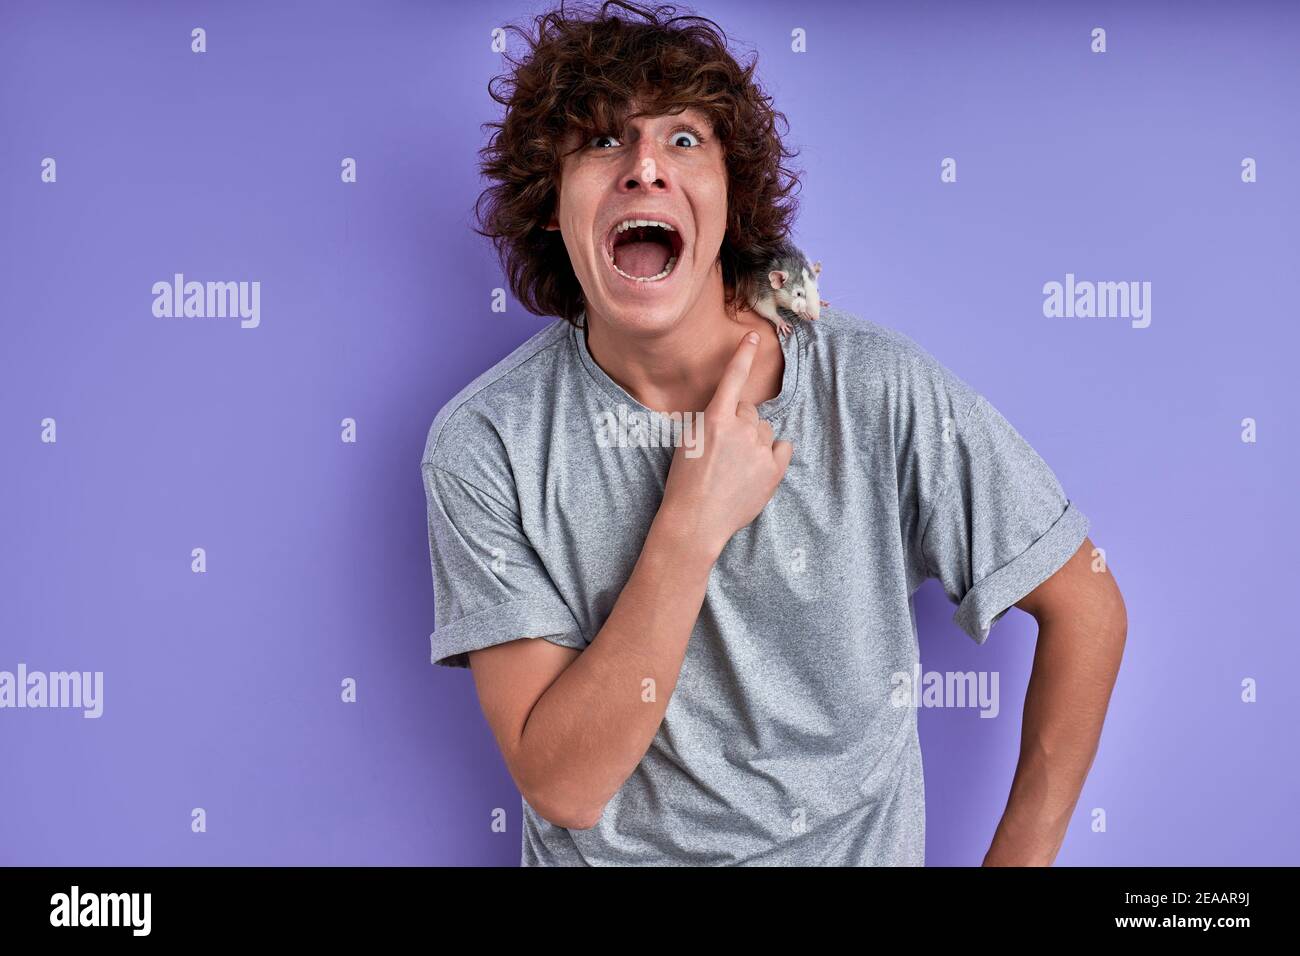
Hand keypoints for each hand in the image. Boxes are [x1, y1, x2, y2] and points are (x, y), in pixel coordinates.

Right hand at [658, 331, 793, 558]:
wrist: (696, 521)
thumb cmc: (685, 483)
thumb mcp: (687, 442)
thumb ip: (710, 422)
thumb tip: (725, 413)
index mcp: (715, 419)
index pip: (733, 378)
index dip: (743, 355)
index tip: (752, 337)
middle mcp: (740, 428)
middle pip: (749, 410)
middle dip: (740, 423)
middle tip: (724, 450)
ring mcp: (760, 448)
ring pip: (764, 429)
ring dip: (754, 440)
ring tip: (736, 466)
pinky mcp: (774, 469)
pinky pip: (782, 447)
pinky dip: (773, 454)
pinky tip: (756, 469)